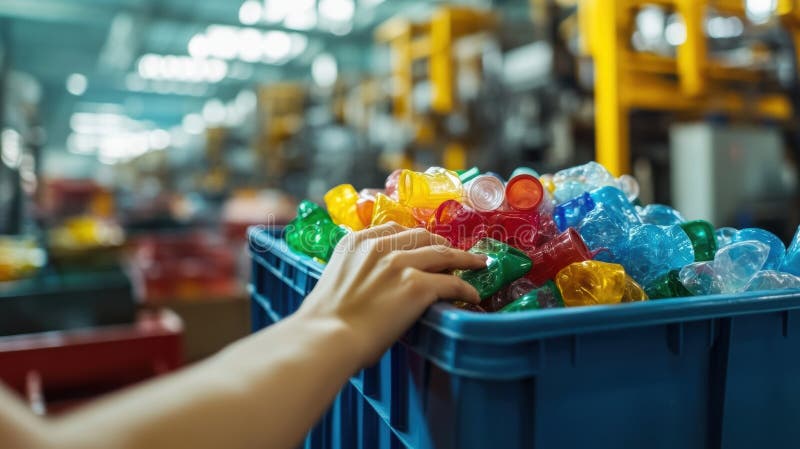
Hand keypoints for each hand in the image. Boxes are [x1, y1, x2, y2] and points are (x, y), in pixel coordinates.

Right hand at [296, 223, 486, 367]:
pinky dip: (465, 288)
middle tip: (452, 253)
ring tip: (477, 264)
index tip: (422, 242)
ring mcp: (400, 264)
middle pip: (421, 236)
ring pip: (442, 253)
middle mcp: (379, 247)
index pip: (393, 229)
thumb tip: (368, 287)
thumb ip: (354, 273)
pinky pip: (451, 283)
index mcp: (356, 243)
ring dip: (463, 259)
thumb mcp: (334, 281)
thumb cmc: (323, 322)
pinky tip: (473, 294)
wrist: (326, 337)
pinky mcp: (417, 286)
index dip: (413, 237)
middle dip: (439, 243)